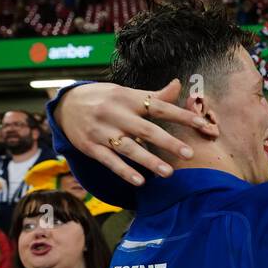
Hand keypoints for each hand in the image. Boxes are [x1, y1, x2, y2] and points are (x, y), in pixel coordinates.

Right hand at [51, 79, 216, 186]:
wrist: (65, 104)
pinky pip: (109, 161)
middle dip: (169, 142)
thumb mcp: (126, 93)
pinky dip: (124, 171)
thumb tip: (179, 85)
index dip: (182, 115)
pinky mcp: (91, 147)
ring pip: (129, 148)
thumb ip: (153, 95)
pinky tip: (140, 181)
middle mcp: (116, 114)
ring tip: (169, 172)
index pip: (159, 106)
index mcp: (128, 98)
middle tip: (190, 153)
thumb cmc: (104, 99)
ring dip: (149, 161)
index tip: (203, 125)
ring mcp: (103, 131)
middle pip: (147, 129)